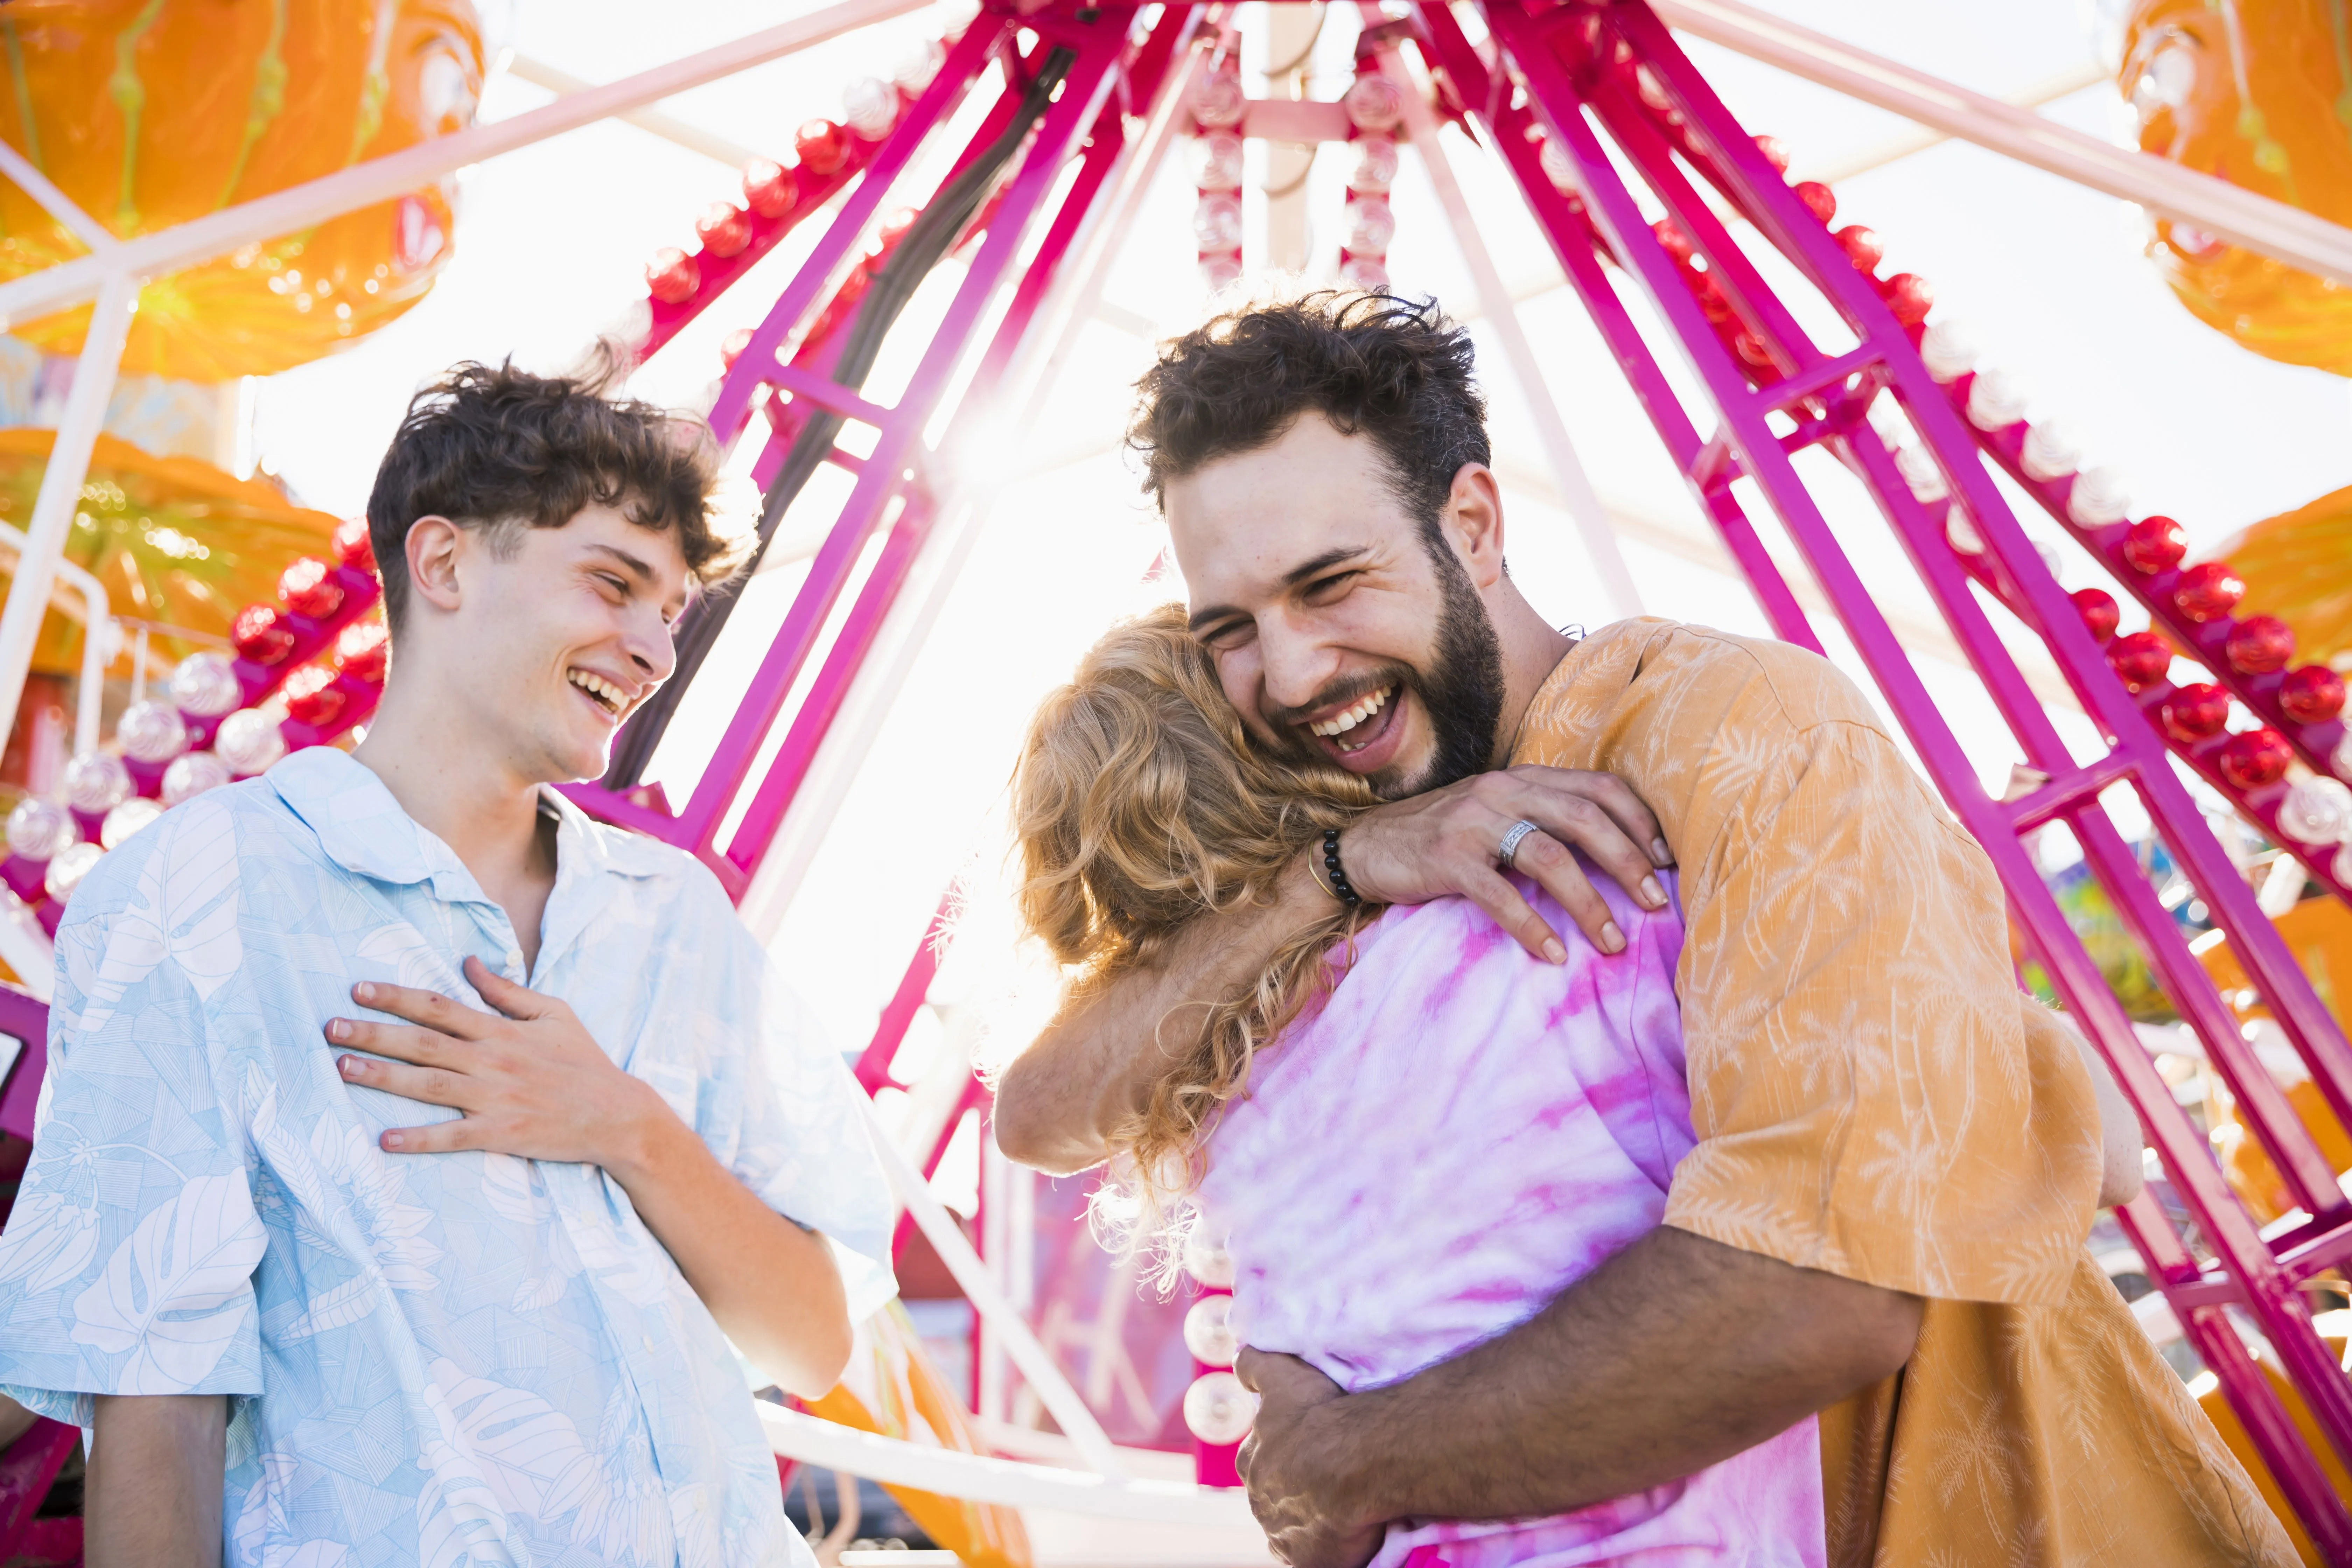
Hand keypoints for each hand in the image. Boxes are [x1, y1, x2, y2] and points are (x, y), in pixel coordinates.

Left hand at [328, 955, 668, 1170]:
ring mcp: (496, 1098)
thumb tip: (468, 962)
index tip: (359, 989)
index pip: (440, 1006)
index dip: (397, 996)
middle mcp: (493, 1060)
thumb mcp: (554, 1015)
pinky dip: (419, 1138)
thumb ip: (508, 992)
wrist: (620, 1115)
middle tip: (329, 1027)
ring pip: (429, 1084)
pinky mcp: (502, 1133)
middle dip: (373, 1033)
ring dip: (383, 1076)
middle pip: (423, 1042)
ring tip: (342, 1068)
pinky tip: (384, 1140)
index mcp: (502, 1031)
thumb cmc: (585, 1063)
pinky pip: (453, 1136)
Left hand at [1234, 1349, 1379, 1567]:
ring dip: (1306, 1517)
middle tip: (1324, 1477)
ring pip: (1288, 1525)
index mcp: (1251, 1460)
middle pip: (1272, 1494)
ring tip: (1338, 1506)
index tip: (1304, 1447)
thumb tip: (1237, 1356)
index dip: (1280, 1453)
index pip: (1257, 1458)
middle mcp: (1259, 1500)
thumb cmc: (1320, 1416)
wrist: (1357, 1465)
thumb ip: (1256, 1365)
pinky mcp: (1305, 1560)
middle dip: (1290, 1487)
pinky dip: (1320, 1546)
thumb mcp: (1283, 1375)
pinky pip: (1308, 1555)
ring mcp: (1281, 1533)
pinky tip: (1339, 1534)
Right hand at [1335, 764, 1671, 960]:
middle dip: (1629, 863)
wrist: (1364, 846)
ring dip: (1589, 902)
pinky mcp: (1446, 857)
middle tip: (1657, 905)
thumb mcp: (1498, 814)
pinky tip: (1554, 953)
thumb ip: (1545, 820)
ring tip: (1612, 942)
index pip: (1600, 787)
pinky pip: (1500, 894)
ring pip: (1550, 855)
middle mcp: (1504, 790)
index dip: (1641, 822)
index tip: (1668, 861)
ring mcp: (1474, 821)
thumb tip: (1614, 856)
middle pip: (1585, 818)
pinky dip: (1532, 926)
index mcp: (1524, 779)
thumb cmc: (1443, 837)